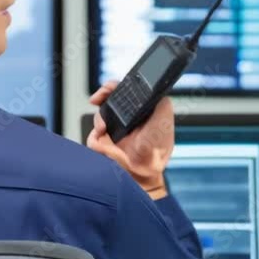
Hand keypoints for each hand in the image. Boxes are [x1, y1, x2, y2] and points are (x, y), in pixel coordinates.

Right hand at [86, 80, 174, 199]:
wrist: (144, 171)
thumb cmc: (157, 150)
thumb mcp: (165, 120)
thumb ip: (161, 102)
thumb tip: (155, 89)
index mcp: (138, 111)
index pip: (124, 92)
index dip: (116, 87)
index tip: (111, 87)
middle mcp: (123, 119)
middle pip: (107, 99)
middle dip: (102, 94)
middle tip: (100, 96)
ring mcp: (112, 131)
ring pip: (98, 115)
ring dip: (100, 118)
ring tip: (105, 127)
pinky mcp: (103, 144)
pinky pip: (93, 135)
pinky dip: (96, 135)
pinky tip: (103, 136)